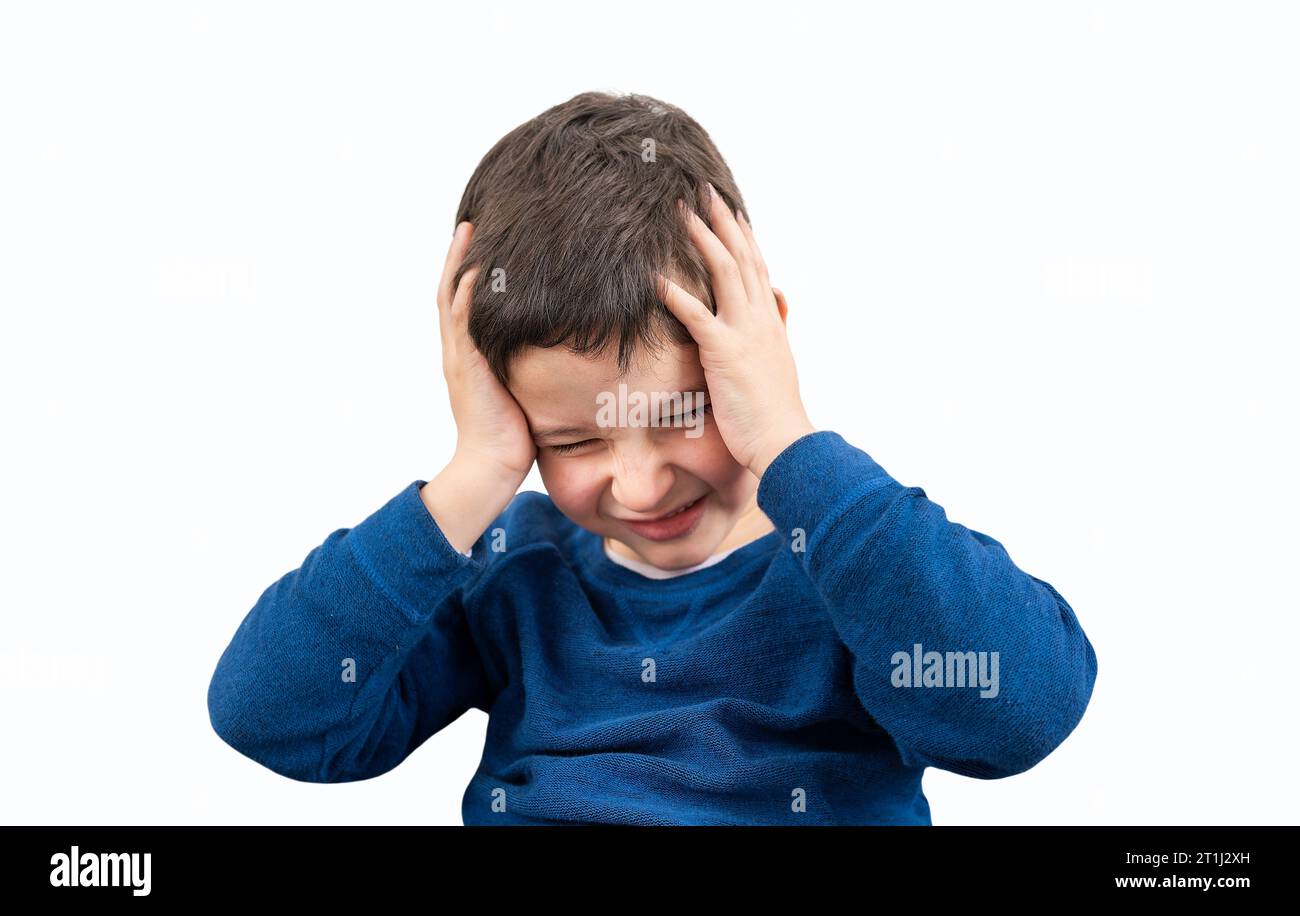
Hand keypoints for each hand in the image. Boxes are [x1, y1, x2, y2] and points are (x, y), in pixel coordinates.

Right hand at [437, 221, 536, 481]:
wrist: (492, 466)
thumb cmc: (513, 435)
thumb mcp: (521, 389)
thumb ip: (528, 364)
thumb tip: (558, 347)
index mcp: (468, 355)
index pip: (461, 303)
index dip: (465, 271)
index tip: (478, 242)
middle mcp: (457, 351)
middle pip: (450, 291)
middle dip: (458, 256)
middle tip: (469, 223)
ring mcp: (458, 358)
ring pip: (451, 299)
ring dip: (458, 263)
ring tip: (468, 231)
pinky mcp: (467, 369)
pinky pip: (463, 324)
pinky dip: (466, 296)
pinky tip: (475, 272)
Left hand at [657, 183, 815, 476]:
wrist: (784, 440)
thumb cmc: (775, 411)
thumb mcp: (780, 361)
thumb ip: (777, 328)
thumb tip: (780, 300)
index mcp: (771, 321)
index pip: (757, 268)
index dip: (743, 237)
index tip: (731, 210)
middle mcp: (761, 319)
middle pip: (741, 258)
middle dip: (722, 222)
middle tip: (703, 191)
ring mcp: (745, 333)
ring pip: (724, 274)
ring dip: (702, 240)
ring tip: (680, 214)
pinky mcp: (725, 353)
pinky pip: (697, 317)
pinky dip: (676, 295)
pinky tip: (656, 279)